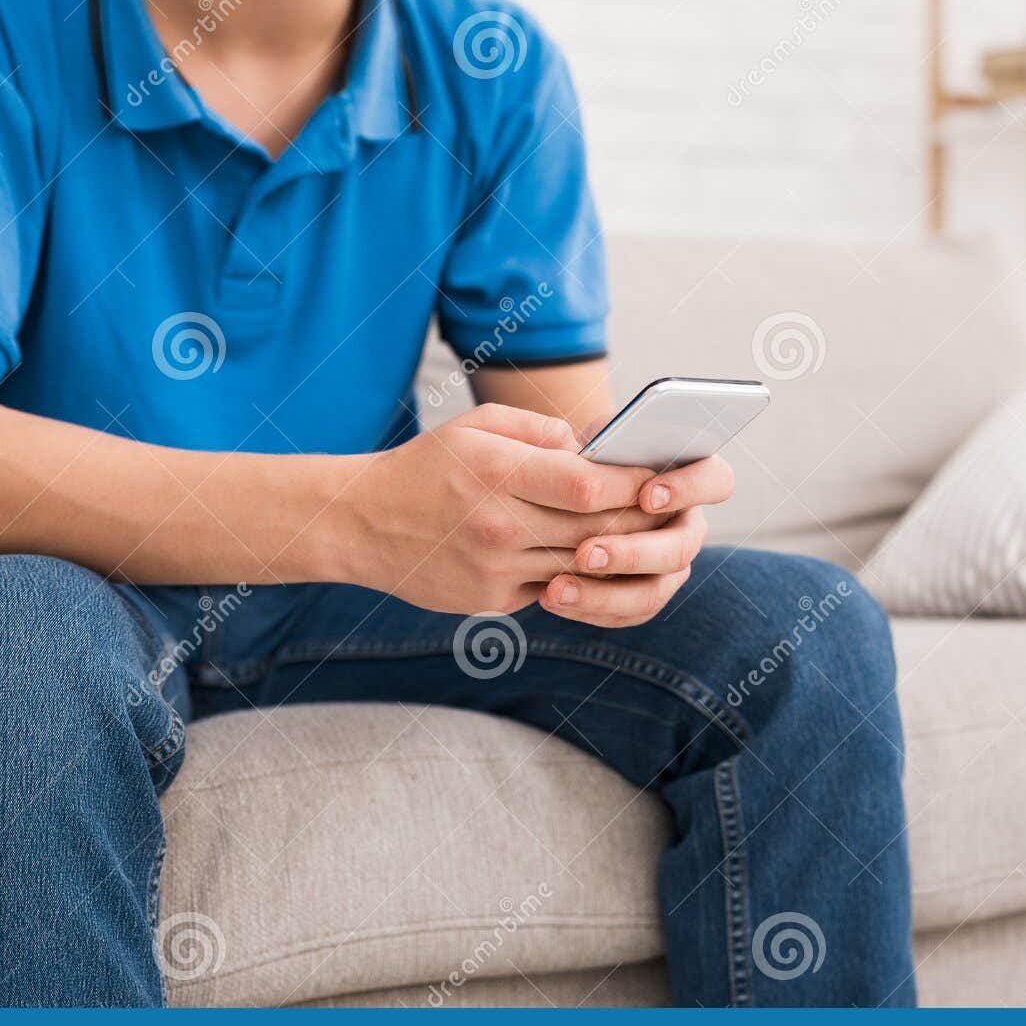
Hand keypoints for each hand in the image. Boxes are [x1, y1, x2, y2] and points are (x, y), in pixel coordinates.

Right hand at [349, 403, 665, 613]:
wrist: (362, 522)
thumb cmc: (428, 465)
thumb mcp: (478, 426)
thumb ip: (542, 430)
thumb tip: (596, 449)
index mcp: (498, 473)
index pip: (591, 487)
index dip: (633, 484)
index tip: (655, 476)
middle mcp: (499, 525)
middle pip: (596, 532)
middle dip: (636, 520)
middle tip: (664, 508)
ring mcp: (496, 569)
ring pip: (581, 567)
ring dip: (615, 552)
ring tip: (636, 531)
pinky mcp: (492, 600)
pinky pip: (554, 588)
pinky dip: (577, 573)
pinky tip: (590, 556)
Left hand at [538, 454, 734, 626]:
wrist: (576, 489)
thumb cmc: (593, 456)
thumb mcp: (600, 440)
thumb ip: (607, 448)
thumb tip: (583, 457)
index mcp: (692, 479)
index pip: (716, 481)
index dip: (687, 490)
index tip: (644, 495)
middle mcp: (688, 527)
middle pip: (680, 549)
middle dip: (631, 554)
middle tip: (585, 553)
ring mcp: (670, 567)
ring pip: (652, 593)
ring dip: (602, 595)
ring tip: (556, 588)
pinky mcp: (645, 596)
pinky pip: (624, 614)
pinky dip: (586, 609)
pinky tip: (549, 596)